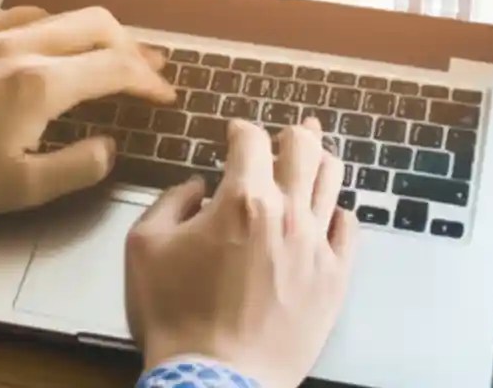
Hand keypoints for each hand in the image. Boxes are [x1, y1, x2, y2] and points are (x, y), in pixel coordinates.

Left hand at [0, 6, 175, 230]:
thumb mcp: (25, 189)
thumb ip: (80, 166)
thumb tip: (109, 147)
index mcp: (41, 84)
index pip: (115, 67)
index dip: (148, 81)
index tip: (166, 97)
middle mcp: (22, 48)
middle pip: (98, 26)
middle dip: (133, 47)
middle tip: (153, 71)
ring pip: (64, 16)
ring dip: (99, 34)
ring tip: (116, 54)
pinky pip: (25, 16)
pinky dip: (56, 25)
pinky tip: (59, 40)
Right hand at [125, 119, 358, 387]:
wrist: (217, 379)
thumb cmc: (176, 317)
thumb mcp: (144, 249)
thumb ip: (169, 202)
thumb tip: (195, 188)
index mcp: (243, 199)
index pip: (251, 140)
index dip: (242, 130)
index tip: (236, 132)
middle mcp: (288, 214)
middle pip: (304, 148)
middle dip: (293, 134)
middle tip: (289, 133)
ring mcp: (317, 245)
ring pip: (333, 180)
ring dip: (322, 161)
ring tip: (317, 156)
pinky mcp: (335, 277)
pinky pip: (348, 229)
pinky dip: (338, 212)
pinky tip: (330, 212)